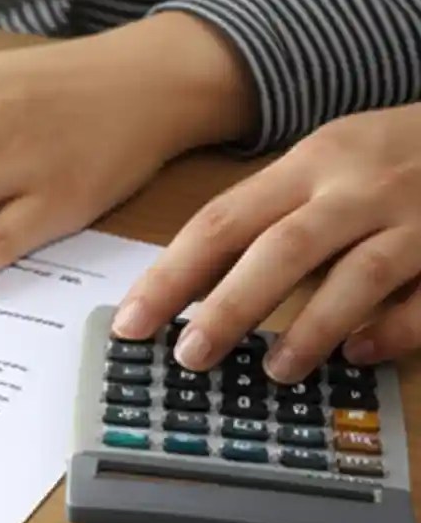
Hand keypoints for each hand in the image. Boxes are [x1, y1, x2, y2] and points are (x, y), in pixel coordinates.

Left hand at [113, 102, 420, 380]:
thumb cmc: (395, 151)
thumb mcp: (329, 159)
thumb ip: (272, 212)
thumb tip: (194, 281)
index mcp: (310, 163)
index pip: (222, 221)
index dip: (171, 274)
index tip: (131, 321)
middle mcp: (358, 187)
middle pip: (282, 249)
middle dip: (229, 306)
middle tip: (189, 356)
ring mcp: (416, 218)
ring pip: (358, 276)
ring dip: (311, 328)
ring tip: (274, 371)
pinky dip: (395, 329)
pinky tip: (361, 354)